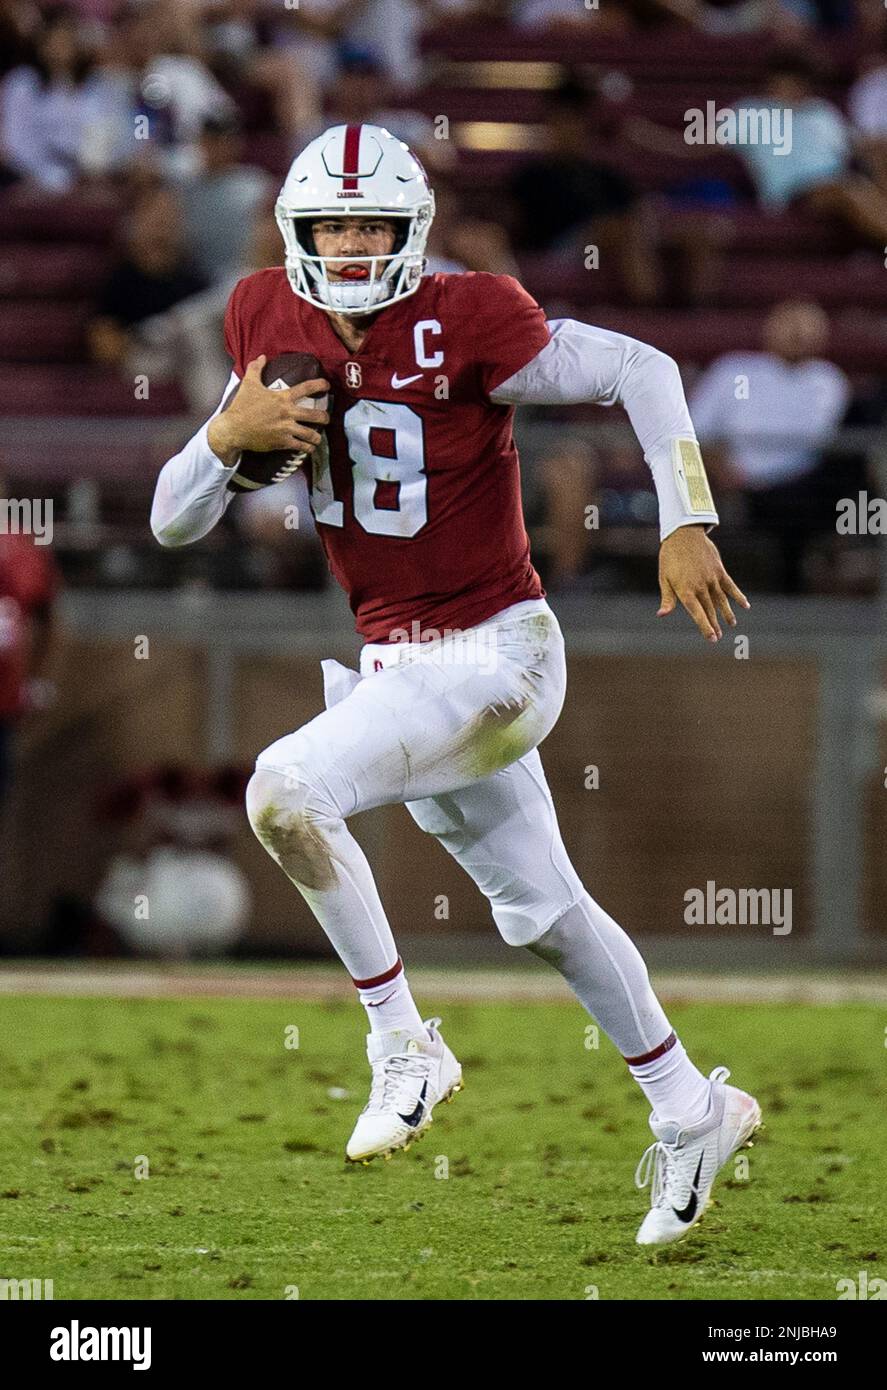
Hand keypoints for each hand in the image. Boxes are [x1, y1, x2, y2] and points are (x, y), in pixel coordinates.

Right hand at [208, 355, 329, 465]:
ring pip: (310, 434)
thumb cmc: (241, 406)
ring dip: (317, 437)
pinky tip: (309, 448)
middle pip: (315, 415)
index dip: (319, 385)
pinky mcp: (282, 442)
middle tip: (327, 418)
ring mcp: (285, 428)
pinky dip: (307, 448)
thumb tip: (261, 357)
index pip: (306, 388)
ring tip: (318, 438)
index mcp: (282, 398)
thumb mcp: (248, 384)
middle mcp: (287, 413)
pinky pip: (300, 446)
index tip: (327, 386)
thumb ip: (256, 369)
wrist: (233, 428)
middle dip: (325, 417)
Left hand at [657, 524, 748, 642]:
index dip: (704, 626)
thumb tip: (662, 615)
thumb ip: (667, 598)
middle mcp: (700, 586)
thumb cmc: (670, 558)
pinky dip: (738, 596)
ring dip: (727, 614)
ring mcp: (712, 579)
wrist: (683, 535)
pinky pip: (731, 586)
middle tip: (718, 637)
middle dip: (714, 625)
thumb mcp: (664, 578)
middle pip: (710, 610)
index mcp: (686, 591)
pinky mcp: (719, 571)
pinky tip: (745, 605)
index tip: (712, 638)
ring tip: (731, 625)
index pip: (697, 613)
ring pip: (721, 600)